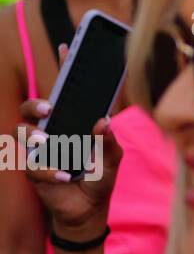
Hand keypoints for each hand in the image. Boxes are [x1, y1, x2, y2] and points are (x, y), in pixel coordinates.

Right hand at [17, 45, 122, 238]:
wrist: (89, 208)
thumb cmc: (101, 176)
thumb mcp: (112, 158)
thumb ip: (108, 141)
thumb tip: (103, 122)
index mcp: (73, 119)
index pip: (66, 91)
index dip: (64, 68)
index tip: (67, 46)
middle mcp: (52, 129)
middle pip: (31, 106)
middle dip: (35, 102)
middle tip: (48, 106)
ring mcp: (39, 149)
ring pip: (22, 132)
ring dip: (36, 137)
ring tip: (50, 143)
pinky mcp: (32, 169)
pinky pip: (31, 165)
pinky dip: (48, 170)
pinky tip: (65, 176)